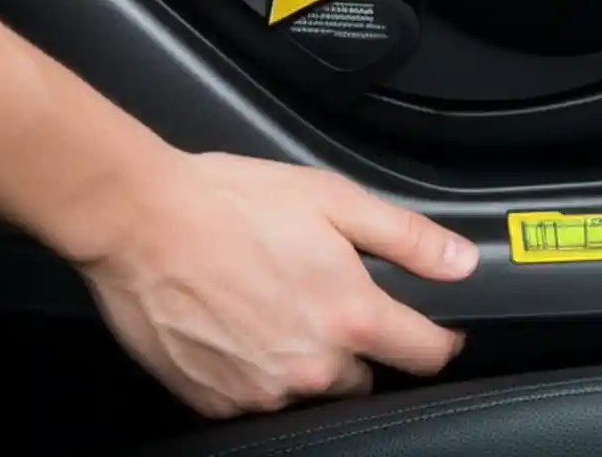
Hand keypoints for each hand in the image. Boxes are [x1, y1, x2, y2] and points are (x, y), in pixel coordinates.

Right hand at [72, 151, 478, 418]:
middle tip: (326, 298)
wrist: (139, 221)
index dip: (438, 340)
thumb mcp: (334, 200)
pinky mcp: (215, 400)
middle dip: (358, 345)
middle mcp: (313, 367)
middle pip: (365, 377)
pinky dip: (257, 370)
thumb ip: (407, 238)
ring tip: (272, 304)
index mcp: (351, 317)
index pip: (426, 355)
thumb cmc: (232, 204)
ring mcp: (262, 390)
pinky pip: (257, 396)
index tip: (434, 329)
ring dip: (305, 359)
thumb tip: (462, 263)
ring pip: (310, 387)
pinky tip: (239, 326)